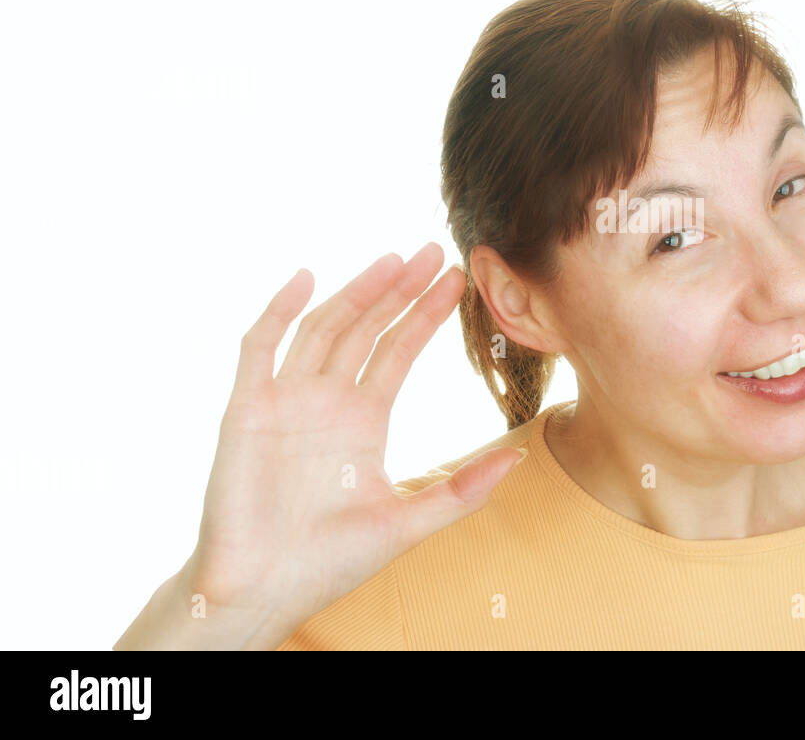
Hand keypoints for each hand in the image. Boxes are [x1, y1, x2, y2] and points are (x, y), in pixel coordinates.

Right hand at [170, 243, 519, 645]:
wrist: (261, 593)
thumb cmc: (328, 563)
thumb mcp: (406, 522)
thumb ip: (461, 490)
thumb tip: (519, 459)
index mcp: (362, 420)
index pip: (399, 351)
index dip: (426, 315)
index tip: (457, 279)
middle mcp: (326, 401)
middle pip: (367, 328)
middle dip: (400, 290)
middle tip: (434, 250)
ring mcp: (285, 401)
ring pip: (323, 328)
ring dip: (356, 292)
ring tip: (393, 259)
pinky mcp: (246, 410)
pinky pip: (260, 349)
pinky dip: (278, 312)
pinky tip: (306, 279)